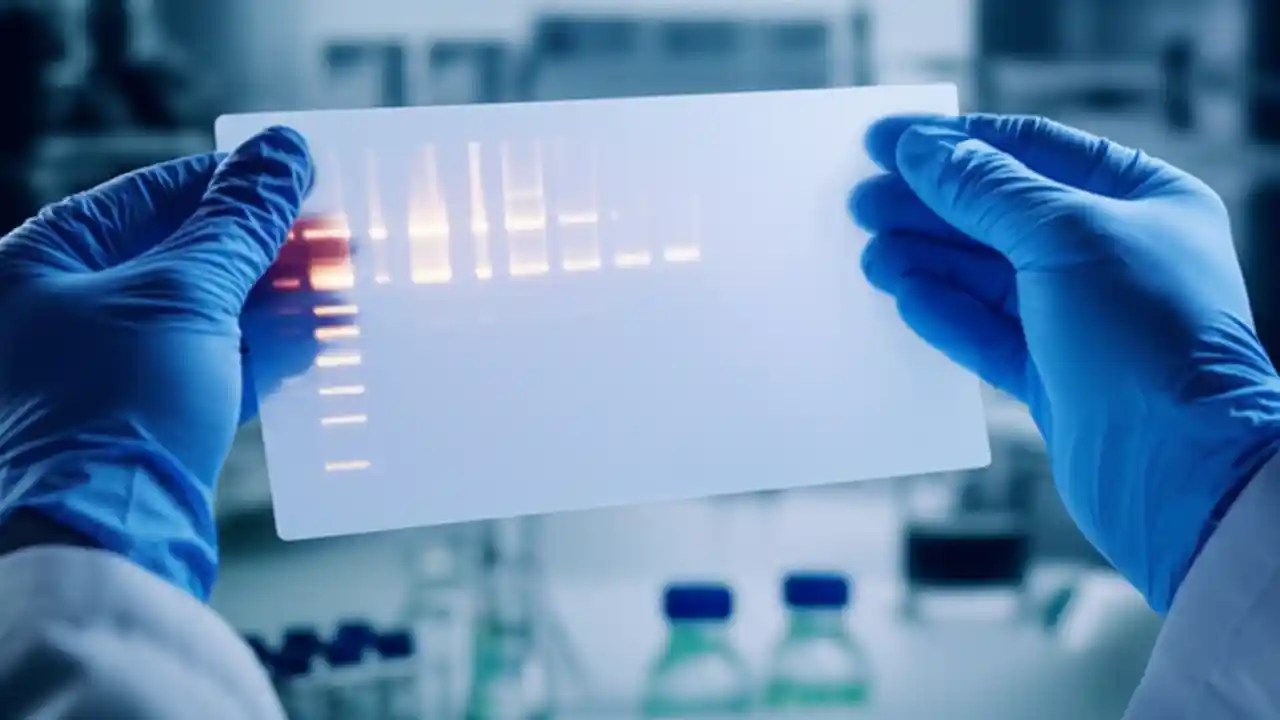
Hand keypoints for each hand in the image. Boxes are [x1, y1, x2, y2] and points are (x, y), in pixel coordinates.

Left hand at [0, 128, 312, 598]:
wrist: (102, 535)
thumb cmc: (118, 400)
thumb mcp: (186, 293)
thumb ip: (240, 220)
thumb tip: (287, 148)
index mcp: (43, 259)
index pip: (157, 194)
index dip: (239, 184)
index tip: (306, 179)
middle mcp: (60, 306)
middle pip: (185, 252)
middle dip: (267, 249)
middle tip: (337, 238)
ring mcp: (100, 364)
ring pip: (203, 310)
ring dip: (274, 299)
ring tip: (341, 288)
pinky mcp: (140, 413)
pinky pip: (208, 362)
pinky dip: (259, 349)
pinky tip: (315, 339)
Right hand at [850, 114, 1279, 611]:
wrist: (1178, 471)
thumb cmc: (1148, 339)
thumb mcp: (1065, 237)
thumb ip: (985, 190)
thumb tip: (922, 150)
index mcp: (1144, 199)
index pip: (1033, 151)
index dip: (955, 143)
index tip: (884, 141)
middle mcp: (1116, 254)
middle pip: (1001, 214)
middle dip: (930, 206)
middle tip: (860, 201)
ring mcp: (1085, 318)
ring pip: (988, 276)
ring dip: (927, 261)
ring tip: (869, 255)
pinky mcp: (1056, 375)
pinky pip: (988, 332)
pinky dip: (945, 314)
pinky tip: (903, 296)